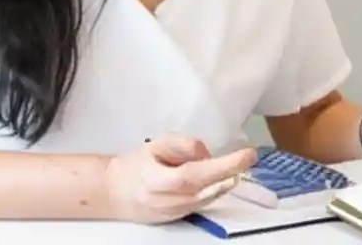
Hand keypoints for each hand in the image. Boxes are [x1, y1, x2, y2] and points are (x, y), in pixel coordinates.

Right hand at [103, 135, 256, 223]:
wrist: (114, 192)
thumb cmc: (135, 165)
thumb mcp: (157, 144)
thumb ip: (185, 145)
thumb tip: (209, 155)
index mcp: (157, 181)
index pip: (195, 175)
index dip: (223, 166)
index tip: (246, 155)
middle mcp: (166, 202)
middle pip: (206, 190)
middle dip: (231, 173)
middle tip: (247, 157)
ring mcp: (174, 213)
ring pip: (209, 198)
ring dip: (226, 180)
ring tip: (234, 164)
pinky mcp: (180, 218)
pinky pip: (204, 203)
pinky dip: (216, 189)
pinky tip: (221, 177)